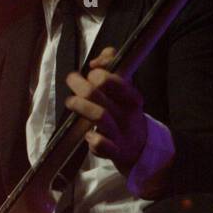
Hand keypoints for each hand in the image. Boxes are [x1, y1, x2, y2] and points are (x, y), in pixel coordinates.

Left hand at [65, 46, 147, 175]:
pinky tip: (88, 136)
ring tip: (71, 102)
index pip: (115, 77)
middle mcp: (127, 113)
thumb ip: (112, 67)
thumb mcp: (126, 90)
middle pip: (100, 92)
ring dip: (81, 106)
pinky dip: (94, 141)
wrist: (142, 149)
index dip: (99, 71)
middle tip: (72, 81)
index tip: (90, 72)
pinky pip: (103, 146)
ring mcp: (121, 133)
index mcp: (131, 96)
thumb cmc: (125, 115)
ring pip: (100, 116)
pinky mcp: (115, 152)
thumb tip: (95, 61)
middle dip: (81, 85)